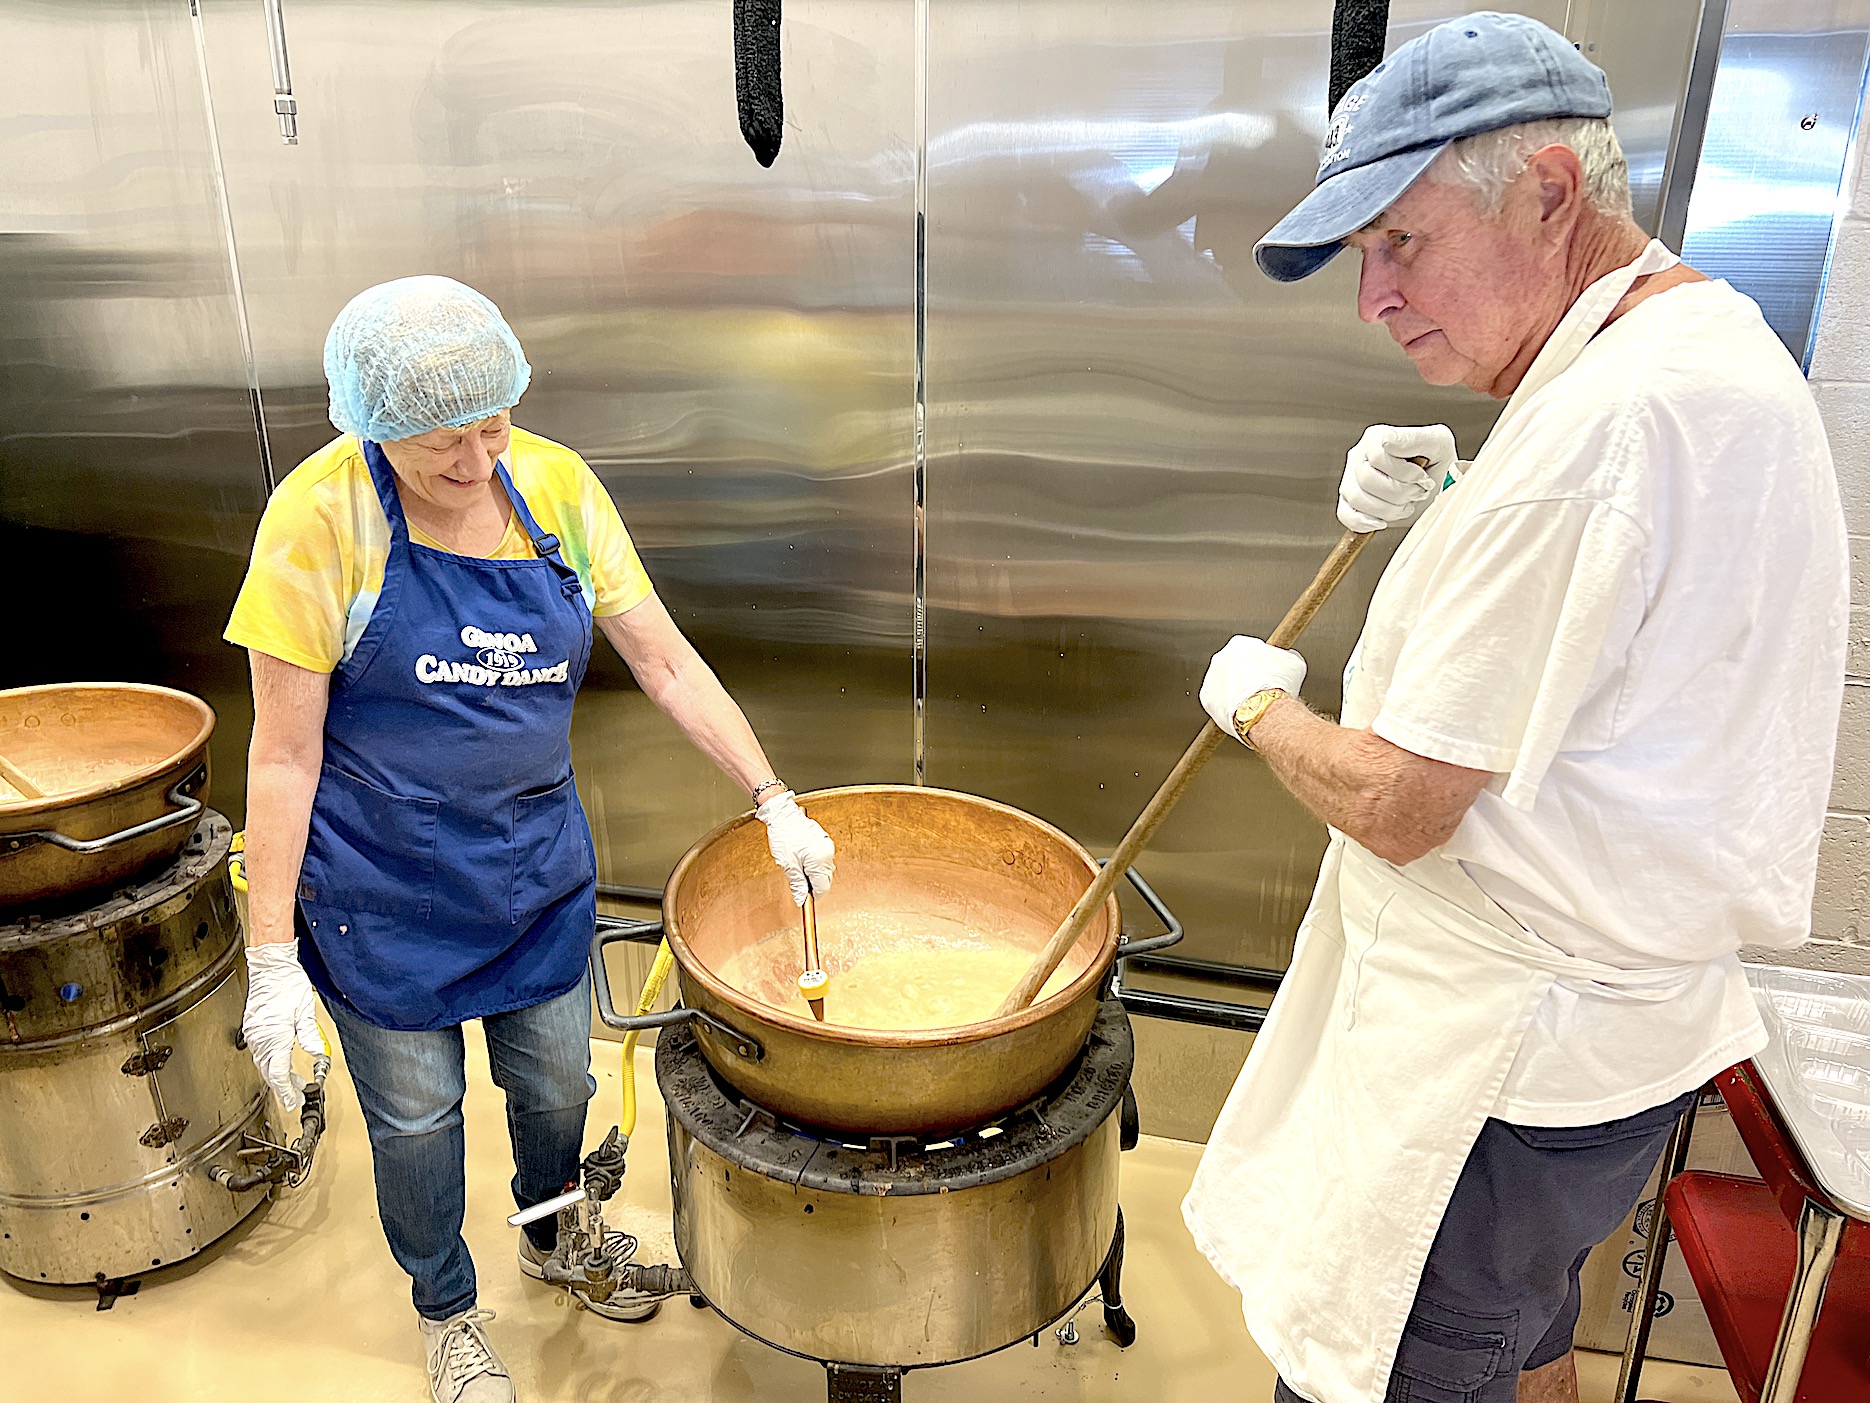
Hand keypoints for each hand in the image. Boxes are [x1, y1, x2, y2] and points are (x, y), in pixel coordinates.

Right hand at [242, 941, 325, 1111]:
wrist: (270, 966)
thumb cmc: (287, 983)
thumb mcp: (305, 1010)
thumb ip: (310, 1035)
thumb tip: (318, 1053)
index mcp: (274, 1036)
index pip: (278, 1073)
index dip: (287, 1090)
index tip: (294, 1100)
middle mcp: (260, 1038)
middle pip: (269, 1072)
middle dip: (282, 1087)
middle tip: (295, 1096)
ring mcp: (254, 1033)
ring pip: (263, 1063)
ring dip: (276, 1075)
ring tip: (292, 1081)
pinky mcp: (253, 1028)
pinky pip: (260, 1052)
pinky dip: (270, 1062)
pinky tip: (281, 1062)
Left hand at [756, 790, 835, 905]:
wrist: (782, 814)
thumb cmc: (783, 836)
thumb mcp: (788, 865)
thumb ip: (797, 884)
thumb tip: (801, 898)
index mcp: (820, 860)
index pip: (822, 888)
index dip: (812, 895)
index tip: (803, 898)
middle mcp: (828, 853)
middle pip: (825, 879)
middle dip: (812, 883)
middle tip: (796, 878)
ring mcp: (827, 846)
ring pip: (824, 870)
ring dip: (812, 873)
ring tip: (796, 866)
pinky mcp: (824, 841)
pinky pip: (822, 859)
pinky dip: (813, 864)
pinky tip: (801, 858)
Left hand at [1200, 636, 1306, 741]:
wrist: (1264, 709)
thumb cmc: (1280, 685)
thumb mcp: (1294, 663)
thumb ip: (1287, 655)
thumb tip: (1287, 656)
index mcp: (1239, 644)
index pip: (1248, 650)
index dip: (1260, 663)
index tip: (1268, 673)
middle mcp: (1220, 657)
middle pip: (1233, 667)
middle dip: (1244, 677)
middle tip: (1260, 690)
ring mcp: (1211, 678)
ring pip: (1224, 685)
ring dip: (1235, 692)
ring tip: (1252, 704)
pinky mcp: (1206, 698)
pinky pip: (1217, 702)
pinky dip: (1227, 707)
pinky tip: (1242, 712)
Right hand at [1338, 424, 1455, 532]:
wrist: (1439, 493)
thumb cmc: (1439, 468)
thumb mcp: (1439, 444)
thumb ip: (1415, 438)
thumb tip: (1387, 442)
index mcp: (1377, 437)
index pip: (1377, 456)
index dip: (1403, 472)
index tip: (1422, 477)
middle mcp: (1360, 456)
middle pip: (1366, 479)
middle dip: (1399, 493)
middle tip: (1418, 493)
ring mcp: (1351, 479)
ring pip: (1357, 498)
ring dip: (1388, 509)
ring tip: (1406, 504)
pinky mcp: (1348, 503)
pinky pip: (1346, 515)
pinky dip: (1365, 522)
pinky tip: (1383, 521)